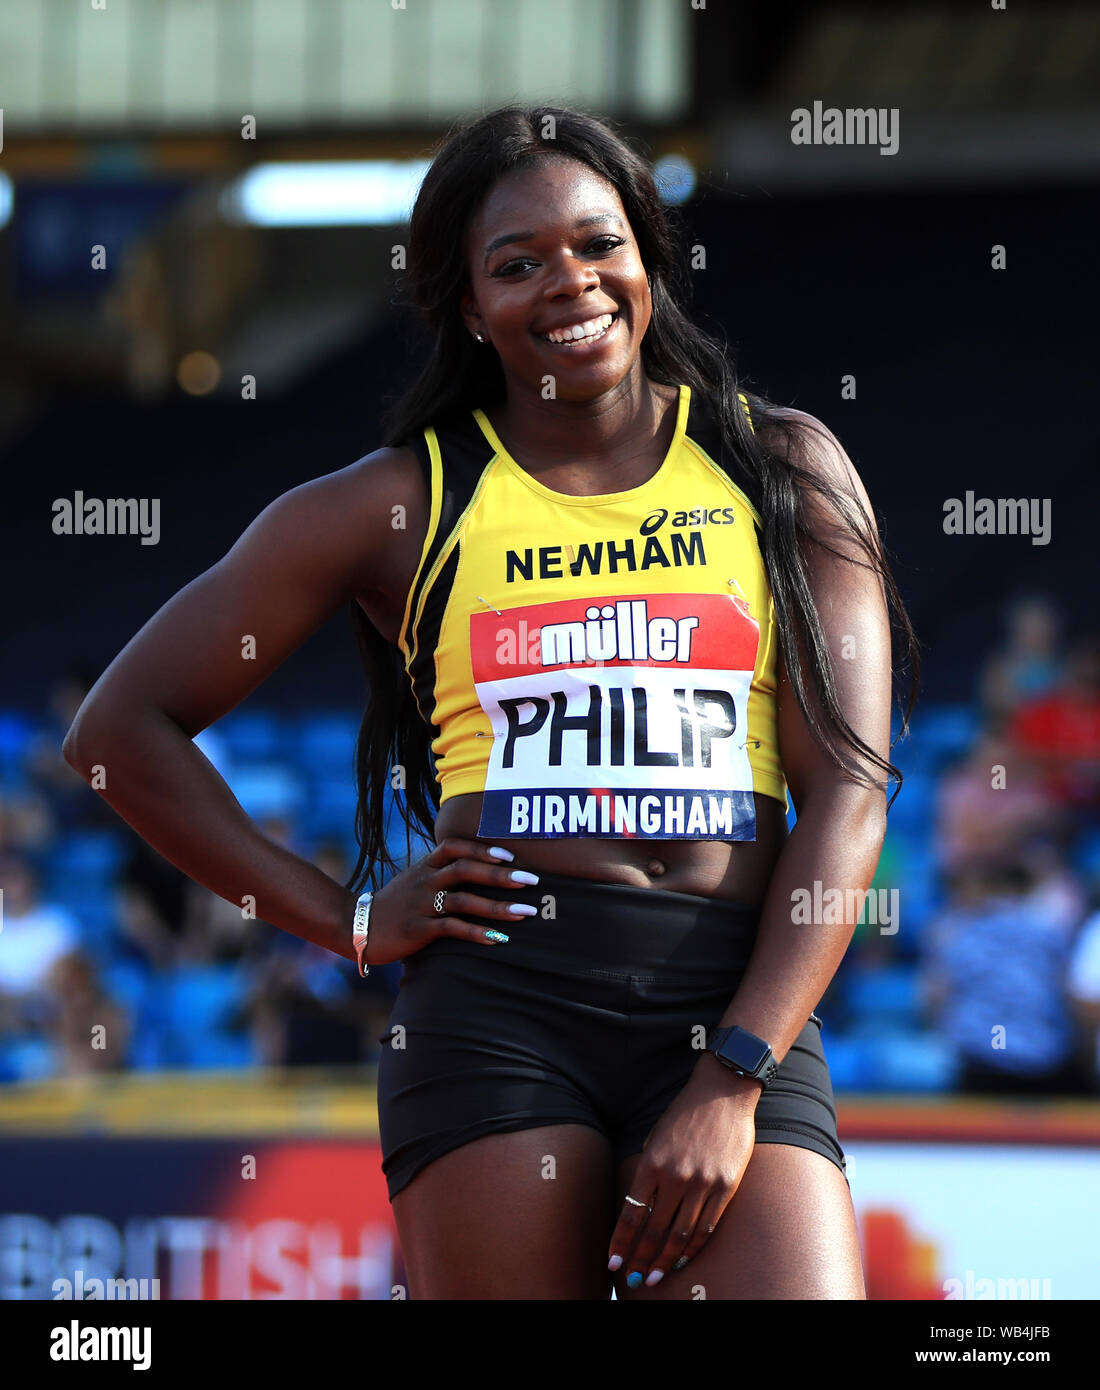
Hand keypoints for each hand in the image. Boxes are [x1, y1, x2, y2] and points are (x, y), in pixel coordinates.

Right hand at [363, 837, 540, 963]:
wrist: (357, 927)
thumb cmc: (394, 905)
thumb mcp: (415, 881)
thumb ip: (440, 873)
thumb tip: (476, 869)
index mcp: (425, 866)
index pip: (455, 847)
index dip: (482, 848)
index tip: (510, 855)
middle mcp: (424, 881)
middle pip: (466, 870)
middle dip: (501, 874)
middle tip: (532, 880)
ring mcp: (421, 905)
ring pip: (464, 900)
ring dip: (497, 906)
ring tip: (525, 912)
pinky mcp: (417, 929)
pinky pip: (451, 928)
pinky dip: (477, 933)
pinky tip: (498, 940)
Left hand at [607, 1057, 760, 1287]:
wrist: (723, 1092)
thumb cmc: (685, 1112)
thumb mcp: (656, 1134)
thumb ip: (649, 1167)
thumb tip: (642, 1200)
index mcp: (652, 1162)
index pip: (631, 1213)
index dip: (621, 1242)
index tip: (612, 1263)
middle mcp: (675, 1176)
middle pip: (654, 1230)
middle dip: (640, 1258)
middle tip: (633, 1279)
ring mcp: (702, 1183)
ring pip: (680, 1234)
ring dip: (665, 1260)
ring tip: (654, 1277)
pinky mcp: (726, 1186)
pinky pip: (707, 1226)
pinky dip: (693, 1247)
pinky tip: (682, 1259)